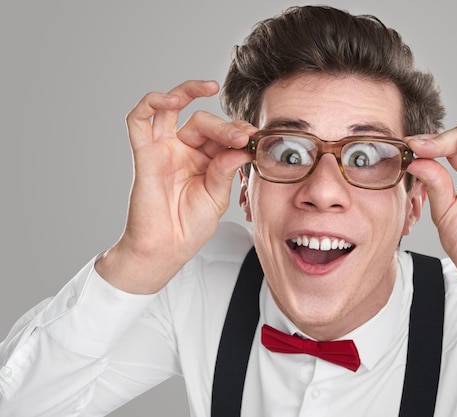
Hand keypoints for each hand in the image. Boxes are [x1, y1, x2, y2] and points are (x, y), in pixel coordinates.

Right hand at [96, 80, 255, 292]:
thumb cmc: (189, 227)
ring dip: (188, 92)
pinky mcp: (144, 154)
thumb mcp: (217, 197)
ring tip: (208, 89)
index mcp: (204, 160)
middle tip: (241, 138)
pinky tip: (171, 99)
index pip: (221, 133)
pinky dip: (151, 102)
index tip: (255, 138)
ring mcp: (163, 150)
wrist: (166, 249)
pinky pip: (139, 120)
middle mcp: (183, 150)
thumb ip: (225, 170)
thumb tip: (242, 147)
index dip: (237, 131)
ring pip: (172, 109)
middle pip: (202, 121)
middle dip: (224, 126)